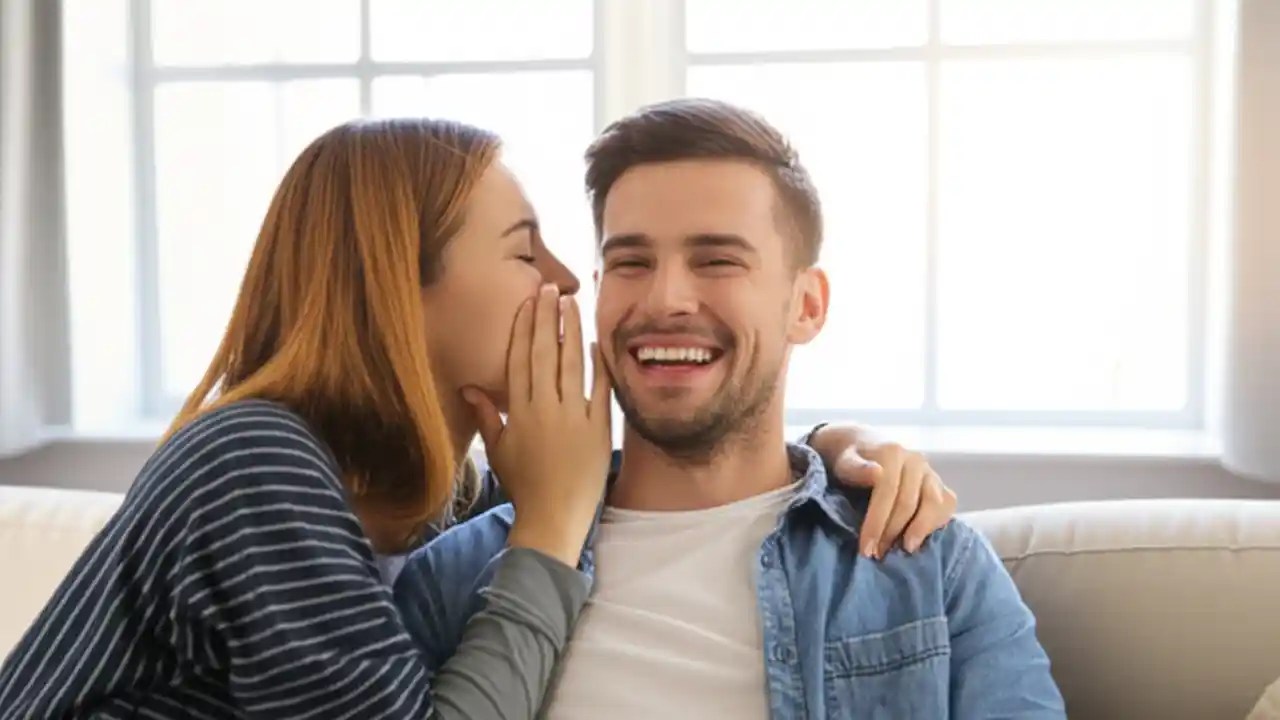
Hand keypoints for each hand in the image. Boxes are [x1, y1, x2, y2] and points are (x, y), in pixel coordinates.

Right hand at [461, 285, 611, 566]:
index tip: (527, 303)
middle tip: (549, 288)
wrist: (554, 517)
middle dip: (546, 317)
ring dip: (571, 330)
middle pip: (544, 353)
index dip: (523, 329)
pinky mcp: (597, 428)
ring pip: (571, 364)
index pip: (520, 360)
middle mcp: (544, 409)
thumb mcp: (499, 451)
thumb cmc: (525, 486)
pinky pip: (599, 389)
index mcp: (518, 412)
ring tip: (571, 303)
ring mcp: (573, 417)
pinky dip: (598, 364)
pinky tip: (595, 342)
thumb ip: (486, 416)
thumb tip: (469, 388)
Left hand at [808, 424, 956, 558]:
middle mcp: (916, 460)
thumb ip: (856, 468)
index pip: (887, 491)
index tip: (865, 548)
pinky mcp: (940, 486)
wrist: (864, 449)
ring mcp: (931, 473)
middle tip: (877, 555)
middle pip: (908, 503)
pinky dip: (936, 524)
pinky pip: (947, 505)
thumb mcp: (844, 462)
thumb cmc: (850, 461)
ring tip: (903, 549)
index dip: (876, 523)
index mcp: (893, 452)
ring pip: (933, 504)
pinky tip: (919, 540)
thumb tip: (877, 473)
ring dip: (919, 531)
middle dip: (892, 533)